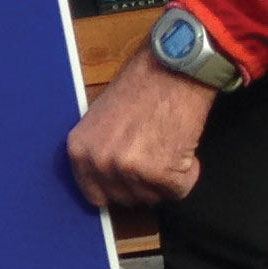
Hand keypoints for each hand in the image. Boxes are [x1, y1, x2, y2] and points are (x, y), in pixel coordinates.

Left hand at [67, 46, 217, 206]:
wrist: (172, 69)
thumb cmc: (140, 88)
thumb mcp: (100, 120)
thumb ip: (98, 152)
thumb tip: (105, 183)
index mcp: (79, 150)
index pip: (94, 195)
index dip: (118, 188)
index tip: (130, 178)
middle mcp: (99, 162)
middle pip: (126, 199)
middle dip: (144, 182)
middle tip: (155, 149)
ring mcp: (128, 169)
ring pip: (153, 197)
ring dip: (165, 178)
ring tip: (167, 142)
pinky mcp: (160, 172)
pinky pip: (179, 190)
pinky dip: (188, 173)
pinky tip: (182, 145)